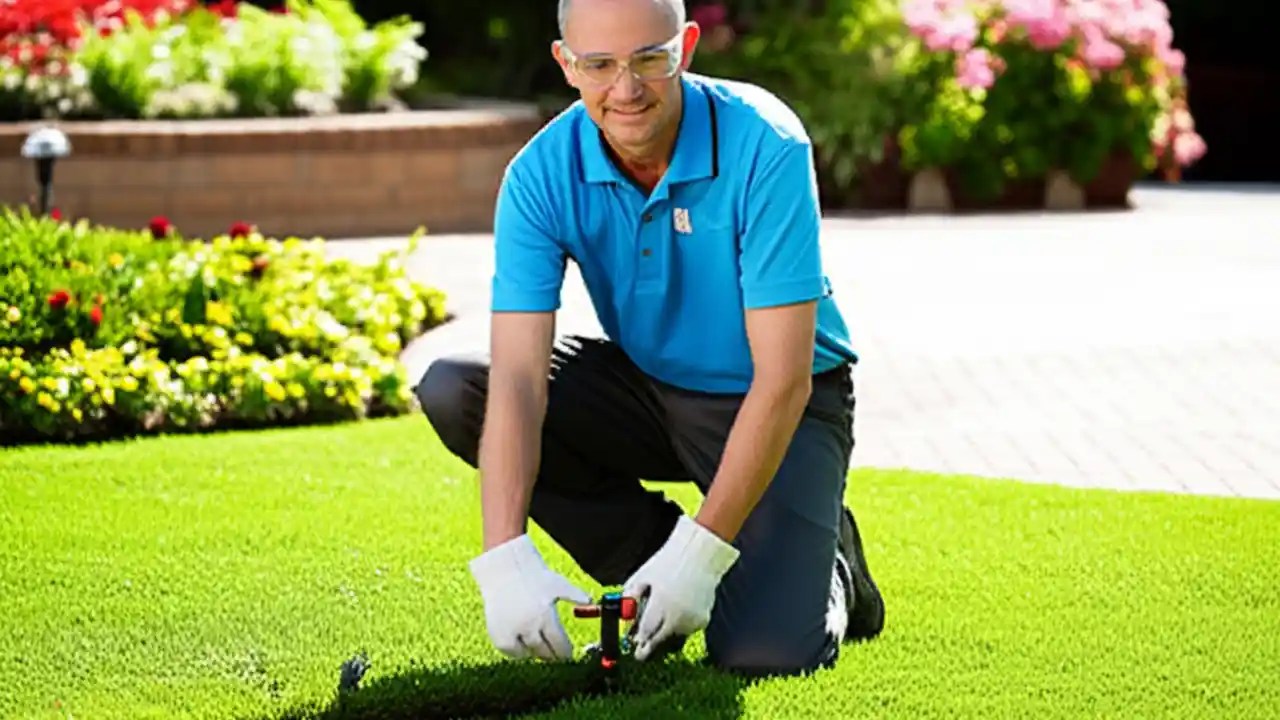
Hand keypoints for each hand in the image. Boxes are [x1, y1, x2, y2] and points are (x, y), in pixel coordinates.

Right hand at [469, 534, 592, 661]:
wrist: (504, 570)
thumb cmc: (533, 576)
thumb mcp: (557, 583)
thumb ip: (575, 594)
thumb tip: (591, 601)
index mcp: (546, 616)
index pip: (559, 644)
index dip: (565, 652)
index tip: (567, 655)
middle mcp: (529, 626)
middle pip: (544, 651)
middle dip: (552, 655)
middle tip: (555, 656)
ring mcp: (513, 631)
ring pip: (529, 653)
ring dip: (536, 653)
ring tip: (541, 650)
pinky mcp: (499, 634)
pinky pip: (511, 651)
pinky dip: (518, 652)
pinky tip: (524, 647)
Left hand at [622, 515, 740, 659]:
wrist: (698, 555)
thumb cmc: (667, 564)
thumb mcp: (641, 577)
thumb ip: (629, 597)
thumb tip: (624, 615)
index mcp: (661, 605)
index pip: (647, 633)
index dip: (639, 641)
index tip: (634, 647)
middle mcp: (678, 616)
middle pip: (660, 640)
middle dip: (650, 644)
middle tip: (641, 648)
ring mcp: (692, 620)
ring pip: (674, 637)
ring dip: (665, 633)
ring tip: (662, 618)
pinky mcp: (703, 620)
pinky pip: (686, 630)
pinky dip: (679, 625)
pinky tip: (676, 611)